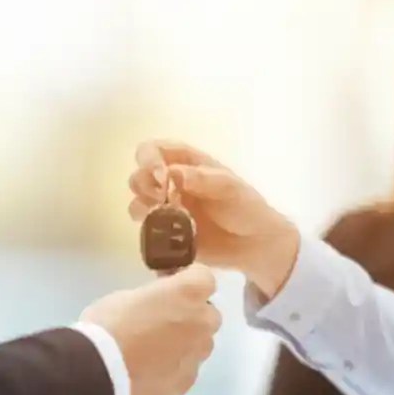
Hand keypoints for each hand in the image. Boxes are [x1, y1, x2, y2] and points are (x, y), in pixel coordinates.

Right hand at [80, 264, 221, 394]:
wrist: (99, 372)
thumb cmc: (108, 324)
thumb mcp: (128, 296)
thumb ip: (156, 298)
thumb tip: (159, 306)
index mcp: (187, 293)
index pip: (204, 278)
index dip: (187, 280)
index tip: (170, 285)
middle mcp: (201, 322)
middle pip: (209, 314)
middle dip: (192, 315)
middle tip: (163, 321)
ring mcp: (196, 355)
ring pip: (200, 345)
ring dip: (186, 343)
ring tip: (154, 352)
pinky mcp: (186, 382)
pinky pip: (186, 370)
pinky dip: (174, 368)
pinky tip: (150, 372)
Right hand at [128, 140, 298, 296]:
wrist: (255, 245)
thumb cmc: (246, 208)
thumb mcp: (231, 188)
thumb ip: (203, 178)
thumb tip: (172, 172)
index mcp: (188, 163)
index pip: (155, 149)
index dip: (149, 158)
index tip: (160, 175)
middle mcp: (172, 182)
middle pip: (140, 174)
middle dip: (144, 184)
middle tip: (161, 198)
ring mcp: (168, 207)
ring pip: (138, 200)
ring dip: (142, 205)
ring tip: (162, 216)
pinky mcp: (167, 231)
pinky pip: (146, 227)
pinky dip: (148, 228)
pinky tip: (163, 232)